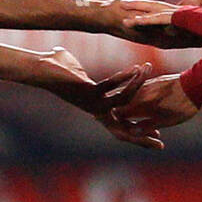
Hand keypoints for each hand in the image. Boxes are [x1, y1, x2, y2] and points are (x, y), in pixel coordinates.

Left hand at [32, 50, 163, 149]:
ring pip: (124, 100)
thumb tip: (83, 62)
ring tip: (149, 72)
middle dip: (143, 134)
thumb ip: (84, 72)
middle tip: (161, 139)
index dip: (139, 134)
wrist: (41, 70)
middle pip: (124, 129)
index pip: (123, 127)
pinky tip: (136, 69)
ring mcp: (93, 104)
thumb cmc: (58, 69)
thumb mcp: (79, 72)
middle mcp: (96, 111)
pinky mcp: (89, 93)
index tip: (158, 136)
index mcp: (98, 111)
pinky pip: (112, 88)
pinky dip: (125, 78)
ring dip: (138, 85)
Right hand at [112, 73, 198, 129]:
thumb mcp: (165, 120)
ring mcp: (147, 86)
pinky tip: (144, 108)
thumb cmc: (182, 106)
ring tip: (133, 121)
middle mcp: (141, 93)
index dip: (115, 121)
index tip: (112, 127)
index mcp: (141, 103)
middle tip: (120, 126)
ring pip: (132, 99)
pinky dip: (139, 102)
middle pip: (123, 105)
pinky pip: (140, 92)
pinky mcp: (154, 82)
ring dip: (130, 109)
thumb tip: (131, 133)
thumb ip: (146, 126)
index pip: (119, 113)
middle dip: (122, 116)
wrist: (196, 84)